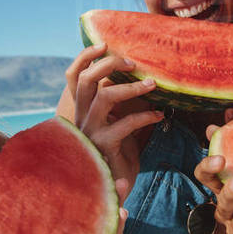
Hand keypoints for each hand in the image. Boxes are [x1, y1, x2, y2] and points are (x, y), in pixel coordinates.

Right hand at [64, 44, 161, 194]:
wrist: (114, 189)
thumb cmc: (119, 154)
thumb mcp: (118, 123)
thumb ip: (119, 104)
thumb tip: (138, 76)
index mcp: (82, 110)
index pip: (74, 76)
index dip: (85, 57)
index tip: (105, 44)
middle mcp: (81, 119)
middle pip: (86, 79)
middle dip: (109, 64)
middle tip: (133, 62)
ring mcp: (90, 133)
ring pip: (105, 96)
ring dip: (131, 87)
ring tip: (152, 84)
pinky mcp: (105, 147)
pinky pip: (124, 124)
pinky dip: (144, 116)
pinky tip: (158, 115)